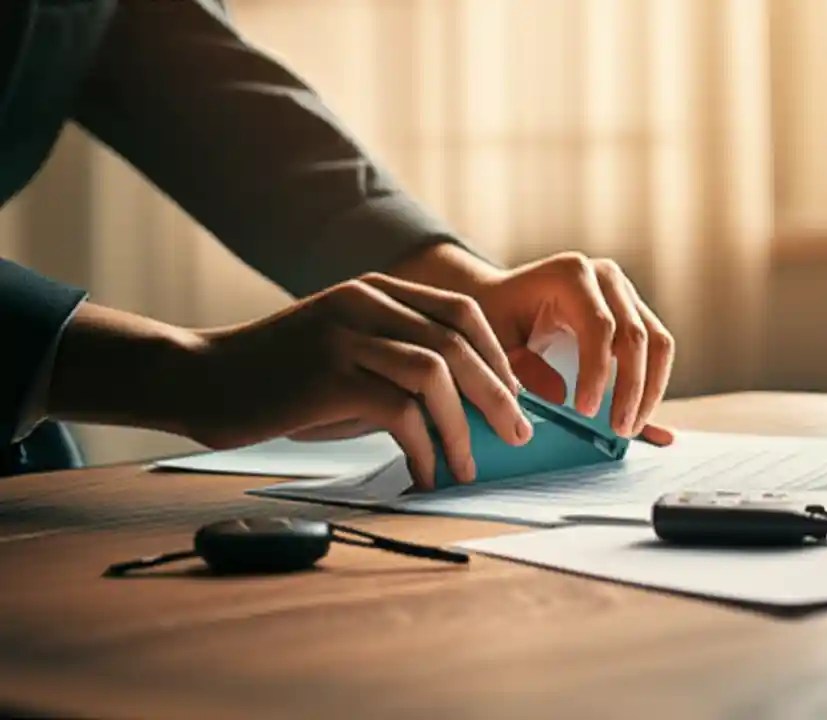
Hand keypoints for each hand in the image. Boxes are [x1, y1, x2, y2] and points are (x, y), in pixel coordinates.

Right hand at [50, 274, 532, 488]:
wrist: (199, 378)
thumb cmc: (277, 376)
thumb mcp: (342, 348)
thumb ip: (393, 360)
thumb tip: (462, 407)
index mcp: (375, 290)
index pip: (461, 313)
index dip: (497, 357)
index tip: (515, 398)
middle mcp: (366, 302)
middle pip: (459, 341)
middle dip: (499, 393)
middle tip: (518, 434)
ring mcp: (347, 335)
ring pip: (436, 374)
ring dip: (464, 427)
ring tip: (470, 465)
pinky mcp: (330, 376)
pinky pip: (399, 412)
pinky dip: (423, 447)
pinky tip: (425, 472)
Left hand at [473, 252, 675, 440]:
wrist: (504, 298)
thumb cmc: (496, 318)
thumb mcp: (497, 342)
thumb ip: (522, 367)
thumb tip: (561, 397)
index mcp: (570, 275)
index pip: (599, 326)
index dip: (597, 373)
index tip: (585, 412)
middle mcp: (605, 276)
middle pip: (635, 336)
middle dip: (631, 388)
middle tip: (618, 430)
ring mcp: (625, 292)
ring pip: (658, 343)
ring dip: (650, 390)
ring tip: (630, 428)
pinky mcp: (635, 310)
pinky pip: (658, 348)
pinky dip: (654, 382)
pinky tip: (639, 413)